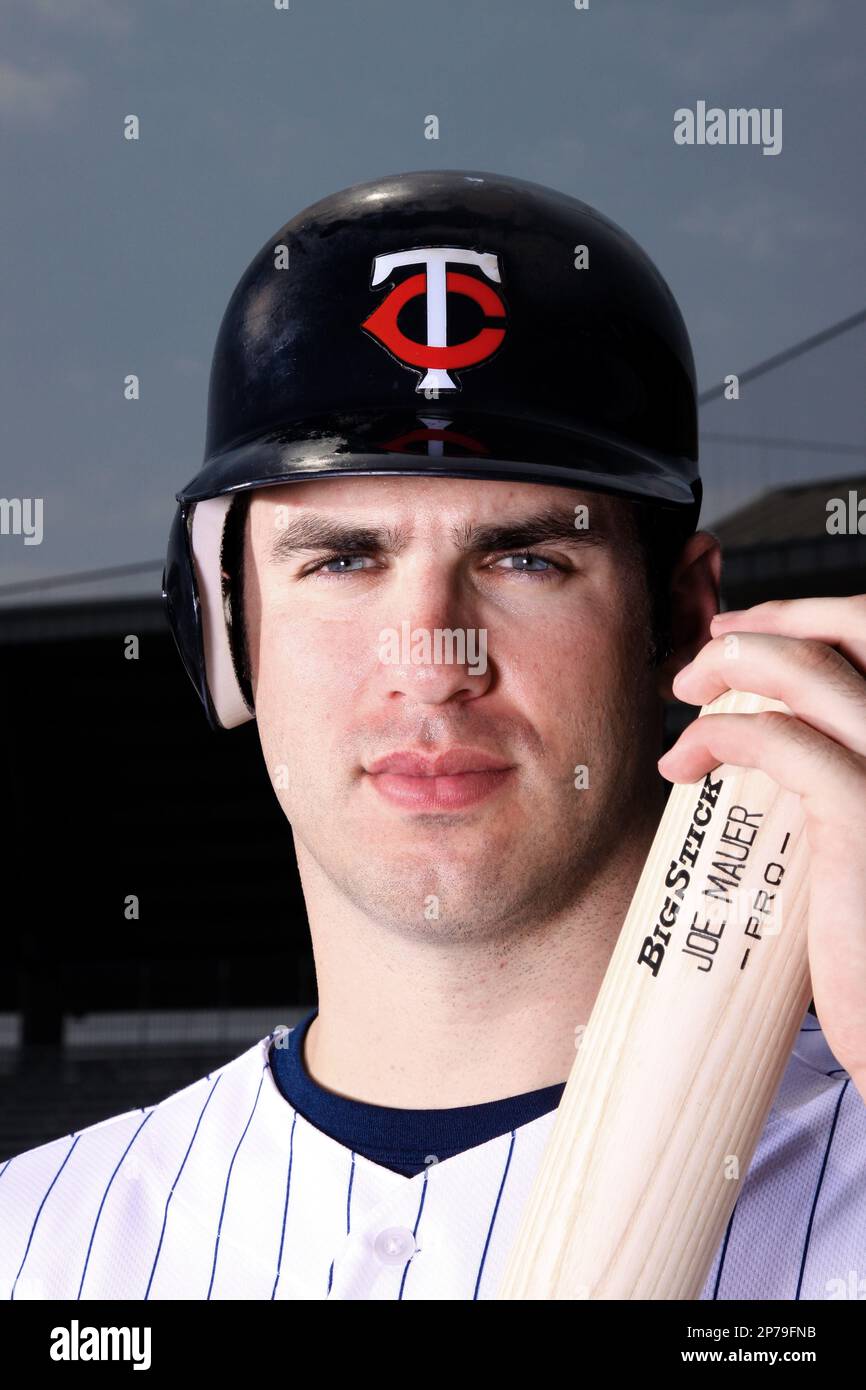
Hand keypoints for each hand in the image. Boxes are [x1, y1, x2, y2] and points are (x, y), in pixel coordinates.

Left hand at [656, 596, 865, 1101]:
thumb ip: (841, 770)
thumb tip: (776, 732)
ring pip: (809, 670)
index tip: (747, 633)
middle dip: (773, 618)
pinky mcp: (864, 815)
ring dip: (731, 664)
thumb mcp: (863, 830)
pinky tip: (681, 764)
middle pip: (857, 627)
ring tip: (685, 691)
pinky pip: (778, 741)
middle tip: (709, 647)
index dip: (812, 617)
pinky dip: (715, 735)